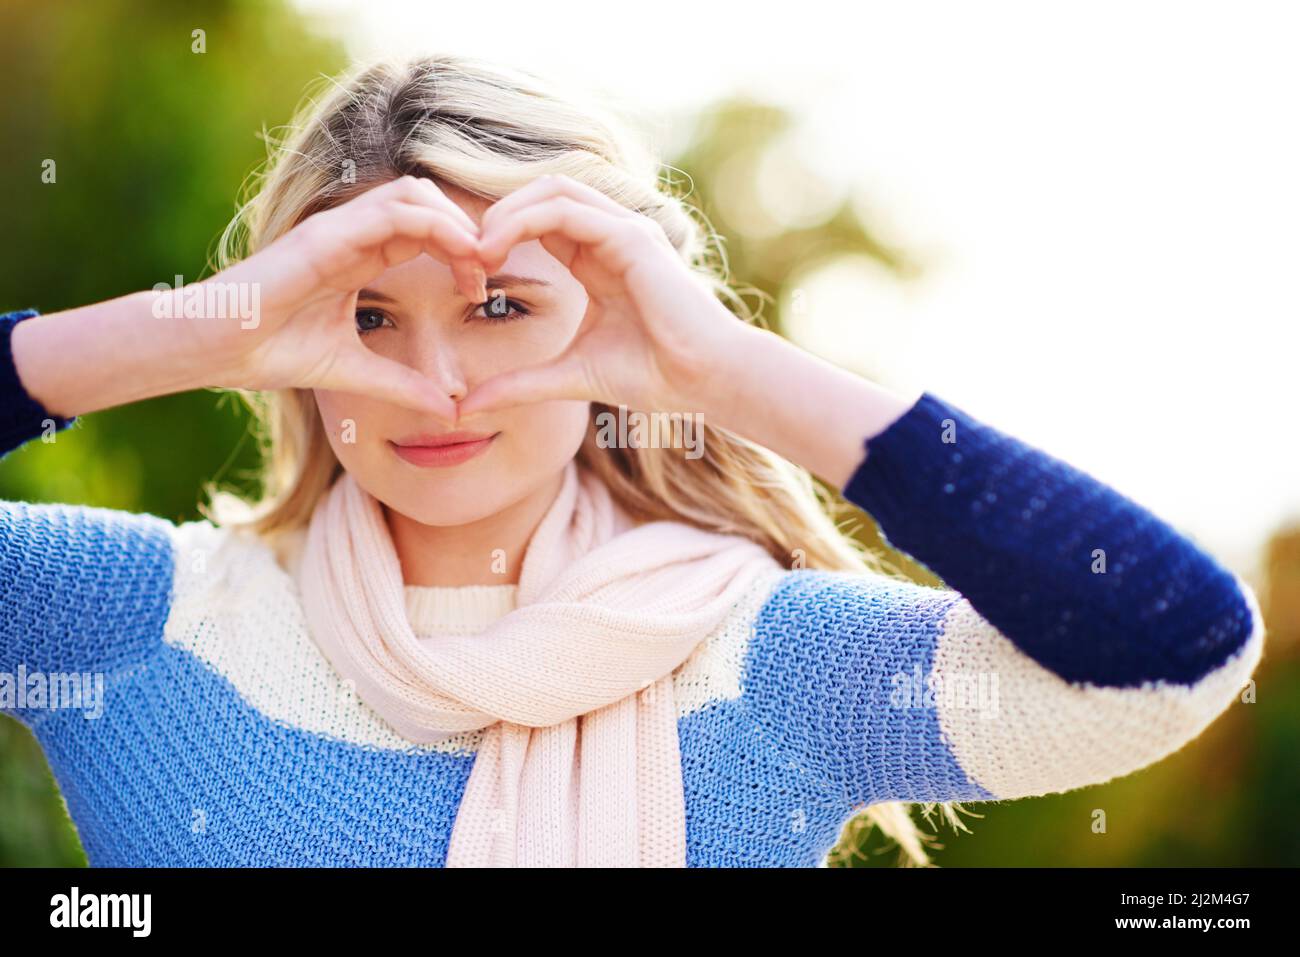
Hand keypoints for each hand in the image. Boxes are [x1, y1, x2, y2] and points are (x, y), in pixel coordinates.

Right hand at [195, 175, 485, 420]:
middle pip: (428, 204)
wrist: (216, 349)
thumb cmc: (271, 352)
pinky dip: (435, 224)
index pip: (425, 232)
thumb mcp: (355, 371)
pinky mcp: (327, 233)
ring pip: (415, 195)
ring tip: (480, 262)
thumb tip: (448, 410)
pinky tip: (459, 255)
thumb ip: (402, 384)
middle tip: (489, 274)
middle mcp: (353, 235)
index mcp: (360, 257)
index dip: (462, 254)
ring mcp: (339, 228)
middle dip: (467, 232)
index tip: (480, 293)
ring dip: (456, 223)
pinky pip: (392, 210)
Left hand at [457, 173, 919, 485]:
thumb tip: (465, 407)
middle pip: (542, 195)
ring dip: (506, 213)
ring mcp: (625, 230)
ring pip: (552, 191)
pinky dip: (526, 220)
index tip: (467, 271)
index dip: (499, 236)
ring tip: (475, 248)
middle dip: (496, 215)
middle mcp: (612, 235)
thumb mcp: (570, 376)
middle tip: (461, 252)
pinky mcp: (632, 237)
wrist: (705, 380)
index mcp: (599, 258)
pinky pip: (568, 210)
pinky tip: (497, 247)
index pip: (541, 222)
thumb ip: (520, 384)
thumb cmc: (655, 376)